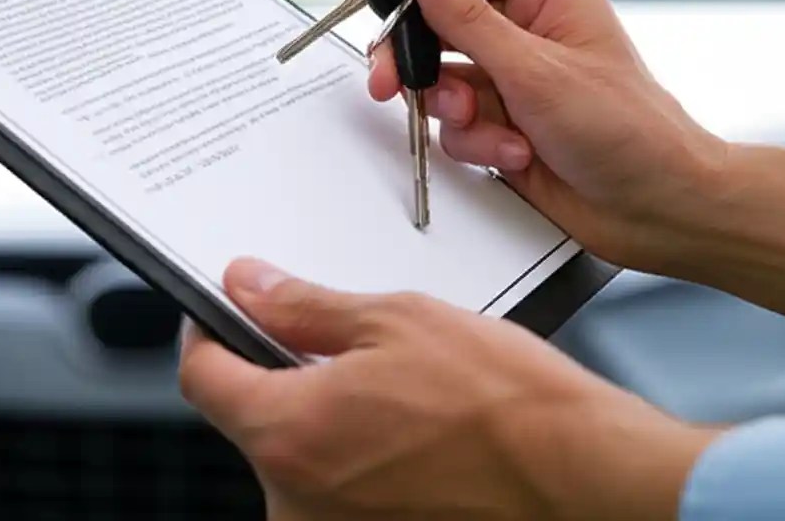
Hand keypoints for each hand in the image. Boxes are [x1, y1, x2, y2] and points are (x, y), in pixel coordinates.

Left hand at [179, 258, 716, 520]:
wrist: (583, 475)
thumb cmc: (505, 404)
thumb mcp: (396, 320)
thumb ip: (303, 307)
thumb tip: (248, 286)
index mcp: (288, 433)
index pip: (202, 377)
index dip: (207, 333)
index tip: (223, 313)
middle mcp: (296, 500)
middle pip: (252, 418)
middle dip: (282, 374)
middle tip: (341, 344)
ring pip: (298, 456)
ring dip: (324, 417)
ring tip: (393, 391)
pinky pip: (336, 490)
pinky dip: (356, 456)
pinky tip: (406, 432)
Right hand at [369, 0, 784, 323]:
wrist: (655, 209)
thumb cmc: (625, 131)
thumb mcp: (533, 68)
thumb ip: (467, 13)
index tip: (392, 14)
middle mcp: (525, 27)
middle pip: (438, 21)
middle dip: (419, 60)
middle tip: (395, 84)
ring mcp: (512, 77)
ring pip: (441, 78)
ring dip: (457, 111)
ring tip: (494, 128)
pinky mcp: (503, 122)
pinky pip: (456, 123)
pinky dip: (476, 142)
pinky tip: (517, 154)